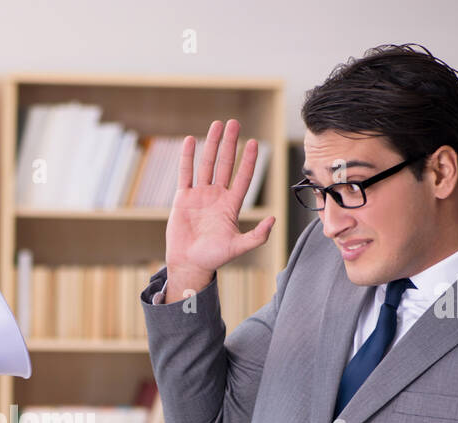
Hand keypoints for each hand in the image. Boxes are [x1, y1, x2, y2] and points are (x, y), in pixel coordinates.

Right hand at [164, 119, 275, 301]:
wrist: (189, 263)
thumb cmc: (214, 258)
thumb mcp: (239, 247)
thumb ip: (257, 235)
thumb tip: (273, 219)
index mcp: (231, 205)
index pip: (243, 177)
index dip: (248, 160)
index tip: (254, 142)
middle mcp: (216, 196)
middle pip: (225, 164)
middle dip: (229, 144)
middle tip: (234, 123)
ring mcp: (199, 195)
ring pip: (206, 164)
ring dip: (211, 145)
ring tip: (216, 125)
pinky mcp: (183, 198)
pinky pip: (185, 174)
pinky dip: (187, 158)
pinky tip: (190, 141)